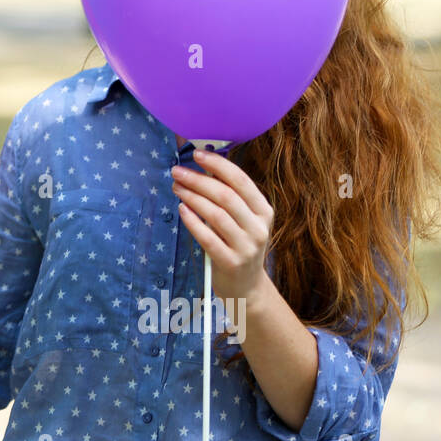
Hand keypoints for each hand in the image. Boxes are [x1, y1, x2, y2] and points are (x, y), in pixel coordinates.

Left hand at [170, 149, 274, 302]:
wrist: (247, 286)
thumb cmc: (239, 244)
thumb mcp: (244, 220)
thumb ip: (230, 197)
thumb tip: (204, 167)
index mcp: (264, 211)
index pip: (241, 180)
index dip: (218, 165)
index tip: (197, 154)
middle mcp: (259, 228)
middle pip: (226, 196)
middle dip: (198, 180)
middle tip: (178, 171)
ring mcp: (246, 246)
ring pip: (216, 214)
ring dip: (192, 197)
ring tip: (176, 187)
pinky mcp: (231, 262)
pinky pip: (208, 237)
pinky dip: (193, 221)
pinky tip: (181, 210)